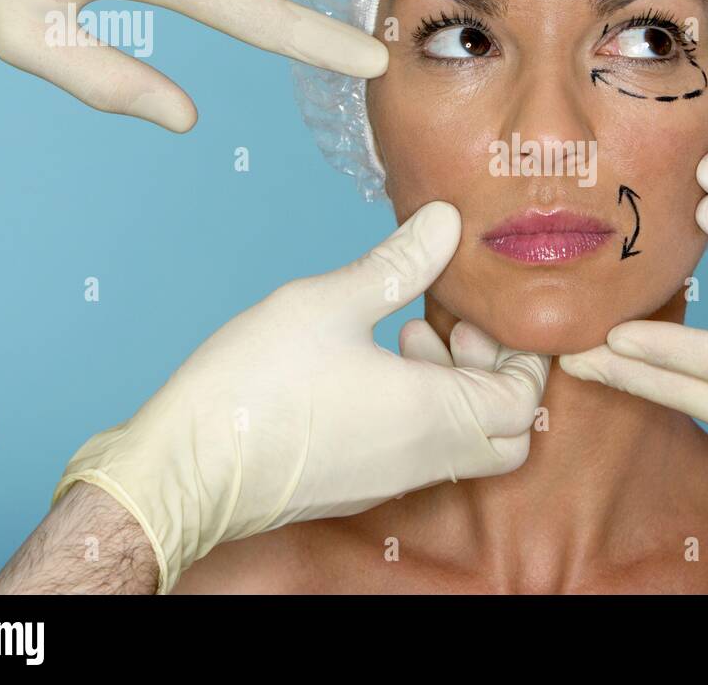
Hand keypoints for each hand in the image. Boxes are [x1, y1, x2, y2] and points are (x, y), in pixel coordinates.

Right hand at [52, 201, 547, 593]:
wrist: (182, 473)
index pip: (524, 400)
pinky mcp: (358, 487)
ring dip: (453, 389)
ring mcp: (391, 480)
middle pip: (507, 434)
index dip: (517, 353)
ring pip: (462, 446)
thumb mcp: (329, 302)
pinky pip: (420, 455)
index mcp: (435, 416)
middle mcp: (424, 459)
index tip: (473, 313)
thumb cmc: (253, 388)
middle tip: (450, 327)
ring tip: (403, 334)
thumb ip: (399, 262)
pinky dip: (419, 411)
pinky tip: (367, 366)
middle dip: (496, 376)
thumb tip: (449, 221)